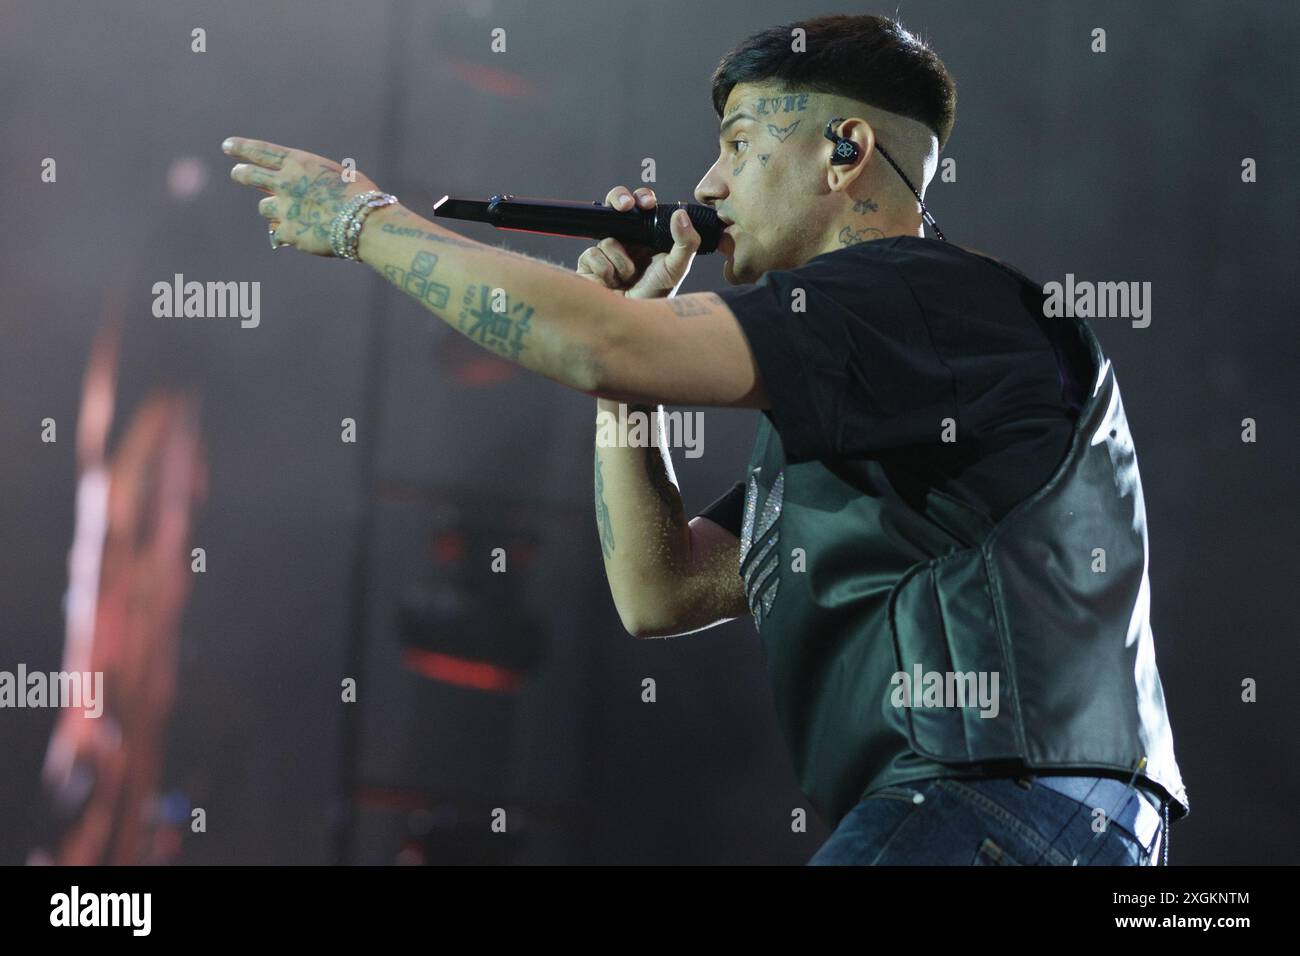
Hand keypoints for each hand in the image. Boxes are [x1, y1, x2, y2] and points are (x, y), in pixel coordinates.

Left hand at [223, 136, 385, 255]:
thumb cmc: (360, 197)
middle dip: (241, 174)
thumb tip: (294, 195)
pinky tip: (301, 236)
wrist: (366, 223)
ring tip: (295, 216)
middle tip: (238, 173)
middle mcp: (286, 183)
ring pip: (265, 208)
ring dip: (275, 211)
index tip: (227, 146)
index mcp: (299, 163)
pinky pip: (278, 233)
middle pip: (249, 176)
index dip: (242, 149)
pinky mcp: (289, 232)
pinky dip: (286, 234)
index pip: (261, 152)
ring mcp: (284, 208)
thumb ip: (310, 180)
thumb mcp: (335, 176)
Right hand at [576, 186, 700, 298]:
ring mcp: (605, 250)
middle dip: (619, 200)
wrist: (631, 321)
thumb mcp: (677, 268)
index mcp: (646, 235)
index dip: (641, 198)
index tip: (647, 204)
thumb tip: (680, 214)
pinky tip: (611, 283)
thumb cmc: (656, 295)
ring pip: (607, 239)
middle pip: (615, 204)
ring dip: (621, 261)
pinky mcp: (587, 263)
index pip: (642, 206)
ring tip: (627, 278)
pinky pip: (593, 254)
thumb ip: (686, 242)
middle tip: (625, 207)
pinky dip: (605, 270)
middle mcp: (625, 238)